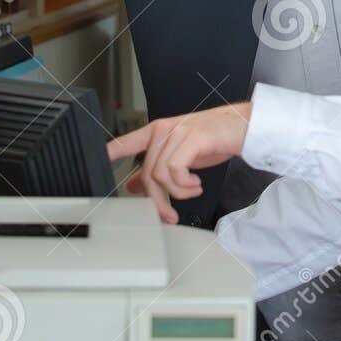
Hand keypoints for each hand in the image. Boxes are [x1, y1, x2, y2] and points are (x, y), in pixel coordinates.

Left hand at [107, 103, 251, 223]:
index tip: (95, 165)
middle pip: (147, 173)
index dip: (108, 155)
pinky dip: (185, 185)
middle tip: (170, 214)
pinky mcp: (191, 139)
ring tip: (193, 190)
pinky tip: (197, 183)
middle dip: (158, 200)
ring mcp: (177, 132)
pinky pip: (175, 172)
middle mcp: (164, 129)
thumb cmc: (217, 138)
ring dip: (177, 193)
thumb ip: (160, 167)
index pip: (124, 142)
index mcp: (158, 131)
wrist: (245, 125)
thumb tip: (136, 185)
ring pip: (160, 175)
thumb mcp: (184, 155)